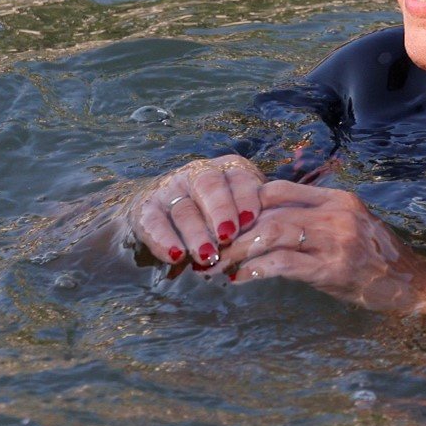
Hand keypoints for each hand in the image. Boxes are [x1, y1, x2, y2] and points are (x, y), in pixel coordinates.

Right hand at [125, 155, 265, 268]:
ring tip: (207, 255)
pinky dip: (163, 239)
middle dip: (220, 211)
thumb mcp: (241, 207)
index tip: (251, 219)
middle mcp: (198, 174)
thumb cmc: (219, 213)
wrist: (164, 210)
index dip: (245, 197)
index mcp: (227, 170)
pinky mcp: (147, 208)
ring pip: (184, 208)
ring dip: (196, 233)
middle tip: (228, 236)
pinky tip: (175, 255)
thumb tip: (277, 234)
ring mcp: (171, 190)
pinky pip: (153, 221)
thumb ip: (255, 215)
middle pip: (209, 186)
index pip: (239, 178)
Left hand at [217, 180, 425, 310]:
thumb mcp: (351, 231)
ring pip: (272, 232)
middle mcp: (337, 213)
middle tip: (208, 245)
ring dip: (238, 249)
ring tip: (216, 264)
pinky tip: (240, 280)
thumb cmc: (379, 263)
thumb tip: (267, 226)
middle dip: (233, 227)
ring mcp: (337, 239)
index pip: (280, 188)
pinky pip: (284, 264)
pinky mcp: (334, 268)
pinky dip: (256, 270)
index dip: (245, 201)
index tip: (222, 220)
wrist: (415, 289)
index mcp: (338, 200)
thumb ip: (316, 223)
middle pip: (270, 209)